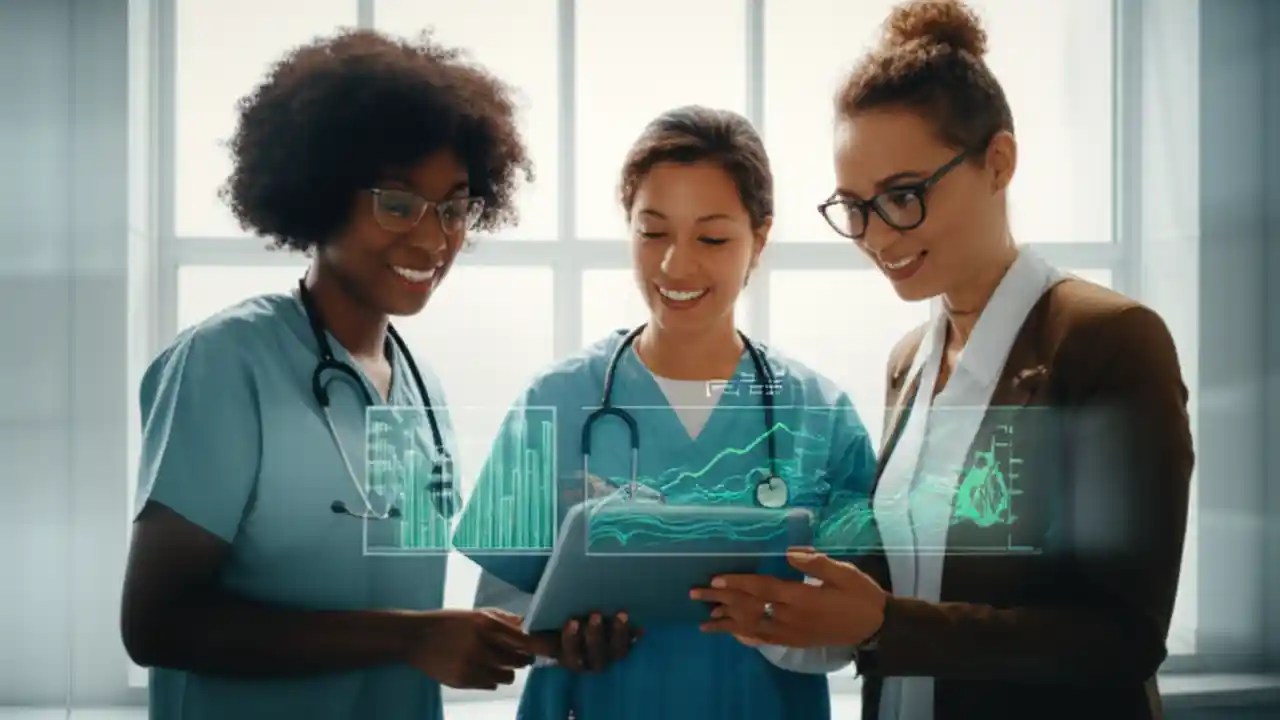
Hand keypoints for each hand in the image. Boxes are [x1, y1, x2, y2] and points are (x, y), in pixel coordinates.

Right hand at [404, 609, 534, 688]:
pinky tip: (484, 671)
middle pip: (518, 660)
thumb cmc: (449, 623)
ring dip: (508, 672)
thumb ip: (503, 618)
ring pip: (507, 677)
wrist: (416, 638)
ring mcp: (472, 665)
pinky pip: (491, 685)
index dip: (531, 646)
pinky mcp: (463, 680)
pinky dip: (492, 679)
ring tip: (500, 666)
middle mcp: (480, 645)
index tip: (532, 647)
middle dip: (523, 660)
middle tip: (520, 658)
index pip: (522, 640)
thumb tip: (526, 624)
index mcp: (486, 624)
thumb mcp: (475, 614)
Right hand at [527, 611, 640, 671]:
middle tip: (595, 614)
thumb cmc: (554, 623)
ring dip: (619, 634)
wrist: (571, 622)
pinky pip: (631, 645)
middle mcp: (589, 661)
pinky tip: (640, 627)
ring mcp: (607, 655)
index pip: (569, 653)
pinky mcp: (621, 647)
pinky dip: (635, 636)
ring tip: (620, 615)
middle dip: (595, 636)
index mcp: (567, 656)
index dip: (571, 640)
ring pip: (615, 652)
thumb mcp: (542, 626)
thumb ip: (535, 632)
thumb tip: (519, 628)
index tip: (572, 621)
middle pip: (594, 655)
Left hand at [690, 548, 886, 647]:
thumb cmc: (860, 595)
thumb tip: (790, 553)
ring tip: (704, 620)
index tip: (715, 580)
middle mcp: (791, 618)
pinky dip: (746, 636)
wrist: (875, 627)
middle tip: (695, 595)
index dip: (737, 584)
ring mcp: (791, 633)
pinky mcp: (795, 641)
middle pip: (750, 608)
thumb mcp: (844, 573)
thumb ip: (816, 563)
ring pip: (752, 627)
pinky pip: (765, 640)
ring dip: (727, 623)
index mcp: (802, 598)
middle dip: (721, 601)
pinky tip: (732, 634)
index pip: (762, 589)